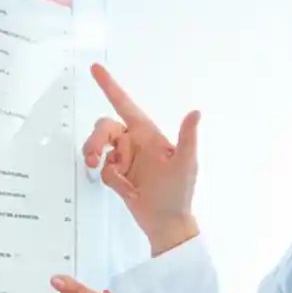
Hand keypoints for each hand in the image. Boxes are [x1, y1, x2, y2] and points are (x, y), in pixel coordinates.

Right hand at [82, 63, 200, 254]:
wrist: (166, 222)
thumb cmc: (179, 193)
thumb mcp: (186, 164)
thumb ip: (188, 138)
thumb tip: (195, 113)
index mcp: (149, 135)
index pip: (125, 105)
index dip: (110, 87)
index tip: (95, 70)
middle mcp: (135, 143)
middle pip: (105, 128)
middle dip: (96, 140)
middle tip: (95, 158)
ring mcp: (126, 158)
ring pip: (100, 146)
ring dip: (98, 157)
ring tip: (112, 176)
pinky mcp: (118, 174)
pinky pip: (104, 170)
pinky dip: (112, 181)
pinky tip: (128, 189)